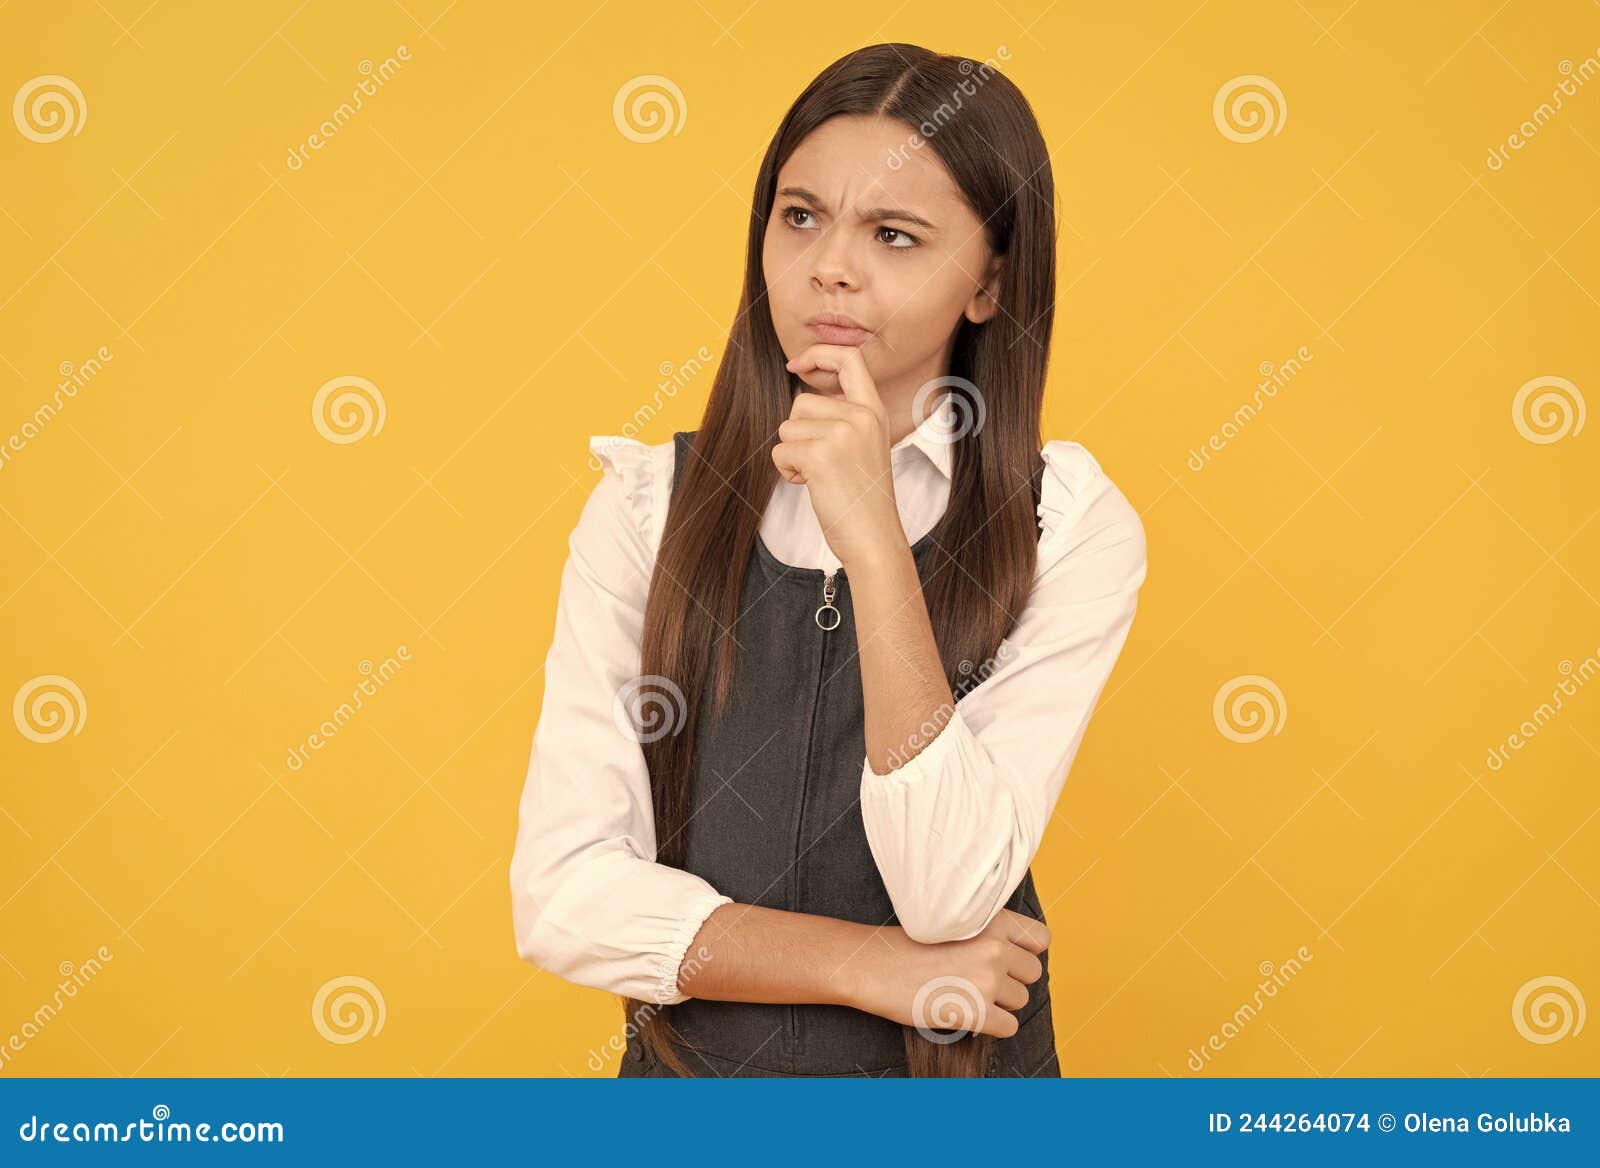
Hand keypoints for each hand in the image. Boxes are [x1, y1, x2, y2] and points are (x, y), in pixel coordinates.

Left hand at [772, 344, 905, 570]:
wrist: (874, 537)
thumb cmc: (863, 497)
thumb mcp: (865, 444)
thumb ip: (845, 416)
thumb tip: (803, 395)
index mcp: (874, 410)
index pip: (849, 358)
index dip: (819, 354)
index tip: (797, 364)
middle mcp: (861, 416)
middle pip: (801, 400)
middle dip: (798, 432)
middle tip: (822, 462)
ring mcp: (842, 434)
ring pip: (787, 428)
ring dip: (792, 454)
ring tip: (820, 476)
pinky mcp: (820, 456)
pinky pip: (780, 451)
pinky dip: (787, 471)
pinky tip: (810, 485)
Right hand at [840, 908, 1050, 1038]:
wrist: (872, 966)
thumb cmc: (908, 945)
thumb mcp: (953, 922)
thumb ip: (989, 932)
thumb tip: (1021, 956)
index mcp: (991, 920)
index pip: (1041, 940)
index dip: (1025, 952)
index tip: (1006, 959)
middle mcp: (995, 948)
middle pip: (1033, 974)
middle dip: (1012, 980)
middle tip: (979, 981)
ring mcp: (987, 980)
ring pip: (1021, 1001)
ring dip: (999, 1003)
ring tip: (966, 995)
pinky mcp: (976, 1012)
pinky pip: (1009, 1027)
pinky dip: (992, 1026)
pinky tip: (966, 1014)